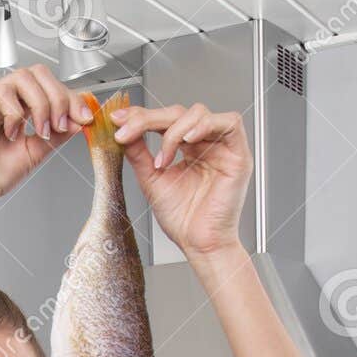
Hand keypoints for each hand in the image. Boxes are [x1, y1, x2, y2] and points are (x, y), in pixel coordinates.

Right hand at [0, 66, 94, 215]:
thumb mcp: (35, 153)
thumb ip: (57, 135)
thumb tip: (81, 120)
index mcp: (21, 105)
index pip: (50, 86)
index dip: (71, 97)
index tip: (86, 117)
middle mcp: (6, 97)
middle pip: (38, 73)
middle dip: (58, 98)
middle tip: (61, 126)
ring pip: (22, 78)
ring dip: (40, 104)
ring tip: (41, 131)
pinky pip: (1, 94)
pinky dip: (15, 113)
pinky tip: (12, 134)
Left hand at [109, 102, 251, 259]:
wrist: (199, 243)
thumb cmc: (182, 219)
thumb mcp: (152, 181)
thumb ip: (139, 154)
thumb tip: (123, 129)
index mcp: (186, 149)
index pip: (165, 120)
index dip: (142, 115)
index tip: (117, 119)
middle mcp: (204, 144)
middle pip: (179, 112)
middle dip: (150, 119)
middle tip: (127, 131)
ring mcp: (222, 147)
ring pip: (199, 113)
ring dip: (174, 130)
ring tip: (163, 158)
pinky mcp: (238, 153)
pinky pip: (229, 123)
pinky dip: (206, 125)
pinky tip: (188, 140)